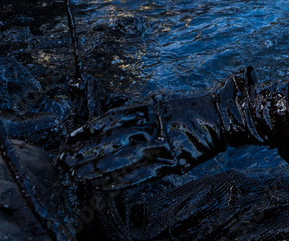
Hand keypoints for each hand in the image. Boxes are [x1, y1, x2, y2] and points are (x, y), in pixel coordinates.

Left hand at [61, 72, 263, 188]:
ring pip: (122, 158)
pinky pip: (142, 174)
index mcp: (150, 108)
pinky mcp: (172, 162)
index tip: (71, 136)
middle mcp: (154, 126)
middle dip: (86, 151)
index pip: (112, 118)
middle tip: (65, 160)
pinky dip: (121, 181)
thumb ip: (142, 112)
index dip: (90, 128)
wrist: (223, 117)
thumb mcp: (164, 102)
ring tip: (77, 175)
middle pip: (112, 139)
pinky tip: (103, 186)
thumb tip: (114, 122)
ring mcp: (163, 145)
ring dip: (97, 168)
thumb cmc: (193, 109)